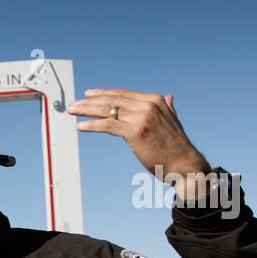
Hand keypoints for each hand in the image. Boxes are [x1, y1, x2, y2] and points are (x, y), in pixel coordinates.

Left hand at [68, 89, 210, 201]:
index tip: (89, 95)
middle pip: (113, 100)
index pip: (123, 94)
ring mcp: (142, 117)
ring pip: (108, 110)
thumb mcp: (172, 121)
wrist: (184, 164)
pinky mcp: (135, 132)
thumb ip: (167, 108)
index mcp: (155, 100)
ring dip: (87, 110)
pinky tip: (81, 126)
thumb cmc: (175, 147)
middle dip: (90, 101)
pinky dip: (92, 125)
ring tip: (72, 112)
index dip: (104, 93)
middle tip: (74, 104)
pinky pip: (108, 125)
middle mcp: (148, 105)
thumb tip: (168, 97)